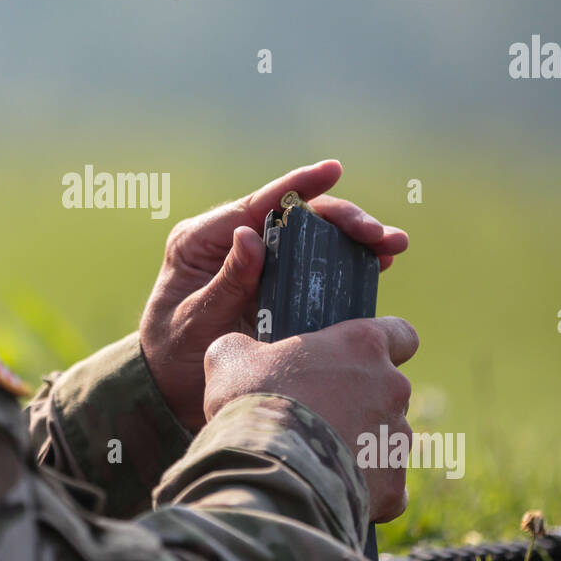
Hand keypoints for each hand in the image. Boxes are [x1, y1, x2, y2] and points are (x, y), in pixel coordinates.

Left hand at [138, 160, 407, 431]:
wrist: (167, 391)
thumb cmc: (172, 355)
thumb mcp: (195, 320)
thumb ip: (225, 282)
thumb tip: (249, 235)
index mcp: (202, 240)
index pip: (256, 205)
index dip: (298, 186)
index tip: (334, 170)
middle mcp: (231, 242)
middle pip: (294, 220)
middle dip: (341, 221)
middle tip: (381, 236)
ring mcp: (256, 264)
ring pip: (311, 241)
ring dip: (353, 241)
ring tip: (393, 247)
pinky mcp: (274, 286)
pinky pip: (314, 269)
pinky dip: (347, 266)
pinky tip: (378, 267)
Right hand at [203, 318, 419, 522]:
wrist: (267, 473)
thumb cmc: (253, 403)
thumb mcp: (231, 357)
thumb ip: (247, 347)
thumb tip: (241, 352)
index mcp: (362, 346)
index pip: (402, 334)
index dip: (386, 345)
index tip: (359, 358)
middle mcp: (392, 388)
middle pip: (389, 390)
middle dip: (362, 401)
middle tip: (318, 414)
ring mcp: (397, 440)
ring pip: (387, 439)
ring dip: (361, 444)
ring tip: (317, 458)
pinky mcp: (393, 488)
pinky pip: (386, 486)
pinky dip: (364, 488)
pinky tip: (330, 489)